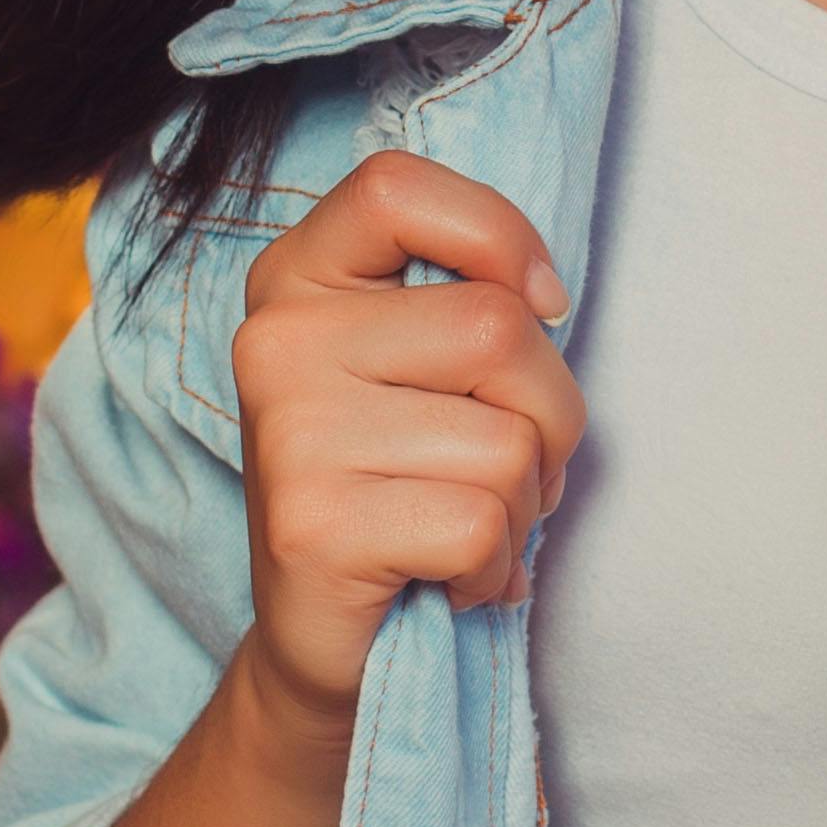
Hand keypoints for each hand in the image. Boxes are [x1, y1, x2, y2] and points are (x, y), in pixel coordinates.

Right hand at [229, 152, 583, 722]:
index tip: (536, 303)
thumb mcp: (423, 367)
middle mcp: (278, 340)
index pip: (398, 187)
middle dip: (549, 413)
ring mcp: (290, 431)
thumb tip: (544, 298)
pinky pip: (482, 523)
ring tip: (466, 526)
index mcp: (298, 278)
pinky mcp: (313, 525)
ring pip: (506, 441)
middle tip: (507, 468)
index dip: (497, 236)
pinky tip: (448, 578)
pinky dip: (496, 567)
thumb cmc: (401, 485)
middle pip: (496, 328)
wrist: (322, 639)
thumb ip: (466, 301)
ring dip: (523, 504)